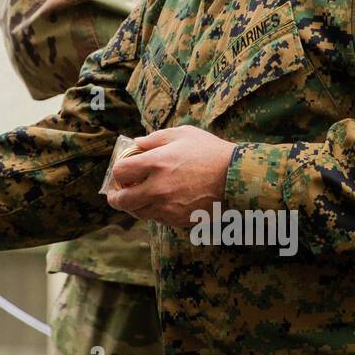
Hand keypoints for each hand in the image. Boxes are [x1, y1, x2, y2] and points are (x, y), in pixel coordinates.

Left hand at [105, 125, 235, 227]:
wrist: (238, 178)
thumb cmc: (210, 151)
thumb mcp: (183, 134)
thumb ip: (155, 138)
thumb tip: (136, 143)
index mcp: (156, 163)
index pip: (119, 172)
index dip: (117, 171)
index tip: (122, 171)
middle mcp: (158, 188)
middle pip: (122, 200)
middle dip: (116, 196)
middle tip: (117, 193)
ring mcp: (168, 207)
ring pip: (138, 213)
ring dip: (134, 206)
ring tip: (139, 197)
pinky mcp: (179, 220)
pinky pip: (157, 219)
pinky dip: (154, 212)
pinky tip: (160, 202)